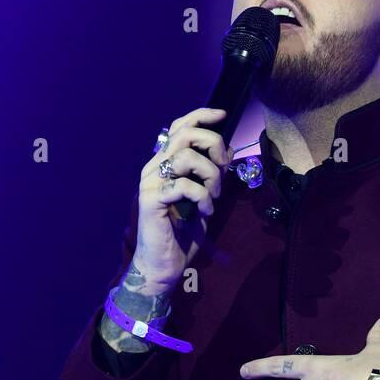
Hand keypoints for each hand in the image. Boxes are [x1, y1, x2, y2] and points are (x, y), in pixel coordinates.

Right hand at [133, 106, 233, 290]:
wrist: (164, 264)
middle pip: (185, 135)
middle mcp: (154, 168)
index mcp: (164, 163)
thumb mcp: (205, 198)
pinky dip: (203, 197)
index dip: (200, 116)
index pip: (180, 127)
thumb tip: (229, 151)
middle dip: (212, 144)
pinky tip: (206, 212)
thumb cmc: (182, 233)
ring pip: (186, 157)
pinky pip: (184, 186)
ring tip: (215, 196)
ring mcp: (150, 183)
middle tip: (223, 167)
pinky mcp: (152, 200)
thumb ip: (213, 175)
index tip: (222, 115)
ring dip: (210, 175)